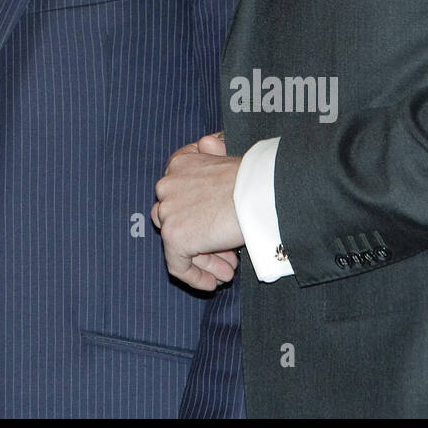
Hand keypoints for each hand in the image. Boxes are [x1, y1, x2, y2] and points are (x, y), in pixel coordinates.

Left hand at [152, 133, 243, 291]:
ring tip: (228, 270)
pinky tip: (214, 283)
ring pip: (179, 242)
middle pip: (177, 218)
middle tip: (228, 254)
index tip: (218, 229)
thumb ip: (211, 152)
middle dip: (202, 237)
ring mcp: (168, 210)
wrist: (259, 191)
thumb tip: (207, 144)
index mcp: (180, 162)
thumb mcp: (227, 155)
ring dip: (204, 257)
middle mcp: (167, 184)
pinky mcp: (174, 235)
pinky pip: (178, 264)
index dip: (198, 214)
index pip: (179, 192)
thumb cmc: (253, 176)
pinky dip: (195, 276)